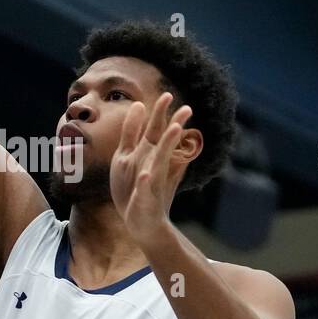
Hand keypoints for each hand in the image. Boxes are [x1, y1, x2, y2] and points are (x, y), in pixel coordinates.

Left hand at [110, 96, 193, 242]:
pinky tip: (145, 175)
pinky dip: (145, 183)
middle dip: (170, 122)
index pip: (154, 130)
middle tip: (184, 106)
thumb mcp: (133, 158)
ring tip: (175, 130)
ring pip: (159, 161)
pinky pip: (144, 190)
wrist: (143, 224)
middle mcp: (151, 165)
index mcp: (147, 154)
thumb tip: (143, 106)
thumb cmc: (140, 189)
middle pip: (161, 141)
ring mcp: (150, 182)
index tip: (167, 94)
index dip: (159, 113)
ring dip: (167, 145)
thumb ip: (135, 134)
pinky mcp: (145, 200)